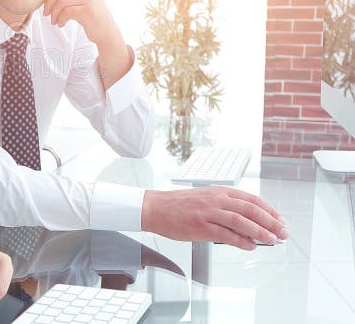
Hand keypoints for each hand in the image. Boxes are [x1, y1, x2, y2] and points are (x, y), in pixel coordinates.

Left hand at [43, 0, 130, 87]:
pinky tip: (61, 24)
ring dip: (54, 13)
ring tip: (54, 21)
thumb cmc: (90, 15)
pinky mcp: (88, 9)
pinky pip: (66, 12)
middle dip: (49, 3)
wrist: (106, 30)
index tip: (47, 5)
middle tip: (46, 14)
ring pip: (61, 1)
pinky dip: (60, 19)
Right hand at [141, 187, 288, 249]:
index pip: (251, 199)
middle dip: (270, 222)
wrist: (155, 208)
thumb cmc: (178, 205)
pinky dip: (240, 241)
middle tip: (283, 232)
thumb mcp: (205, 199)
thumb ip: (224, 208)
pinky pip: (225, 234)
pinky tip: (250, 246)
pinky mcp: (201, 226)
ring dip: (260, 231)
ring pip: (241, 221)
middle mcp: (216, 199)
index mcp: (219, 191)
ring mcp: (208, 212)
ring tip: (272, 240)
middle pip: (250, 209)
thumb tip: (247, 224)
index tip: (280, 220)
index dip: (269, 210)